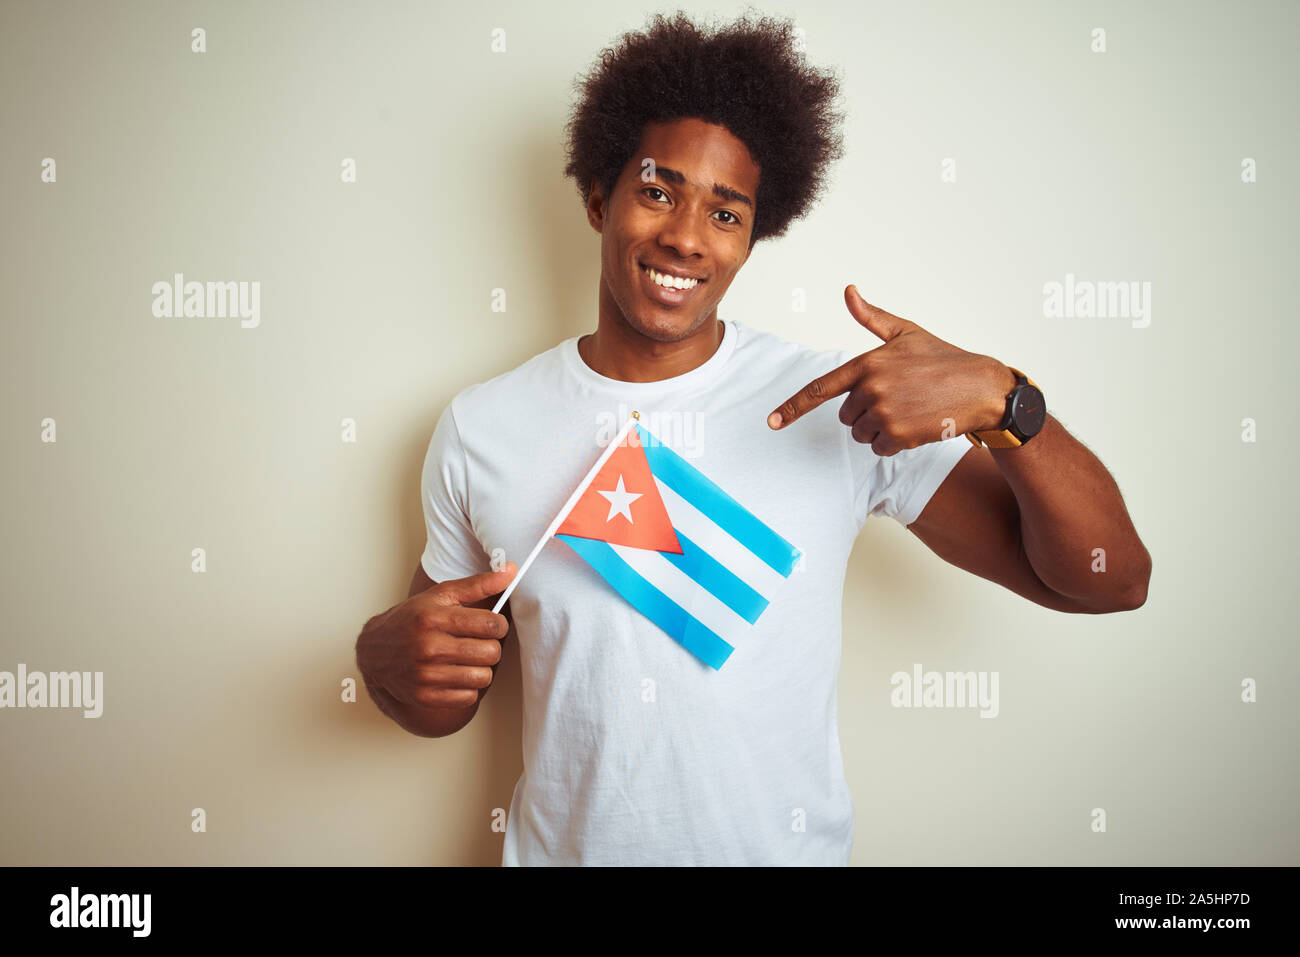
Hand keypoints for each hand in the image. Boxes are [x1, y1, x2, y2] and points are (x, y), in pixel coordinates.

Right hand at [357, 563, 516, 712]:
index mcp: (434, 618)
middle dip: (491, 646)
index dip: (499, 625)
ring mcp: (425, 675)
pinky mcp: (425, 696)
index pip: (491, 625)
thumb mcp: (441, 595)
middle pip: (491, 653)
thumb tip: (512, 570)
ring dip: (482, 668)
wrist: (374, 651)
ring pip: (483, 677)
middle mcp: (428, 647)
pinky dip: (468, 687)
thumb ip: (479, 583)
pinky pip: (469, 697)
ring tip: (468, 658)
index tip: (492, 625)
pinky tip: (456, 674)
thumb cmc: (413, 619)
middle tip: (479, 642)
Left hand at [767, 285, 1015, 455]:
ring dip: (880, 429)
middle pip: (846, 416)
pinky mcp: (900, 433)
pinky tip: (916, 425)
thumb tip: (849, 292)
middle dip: (866, 412)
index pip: (821, 388)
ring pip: (862, 433)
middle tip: (898, 399)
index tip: (773, 422)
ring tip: (909, 410)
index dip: (793, 407)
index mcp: (868, 362)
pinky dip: (894, 443)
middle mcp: (872, 387)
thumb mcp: (906, 332)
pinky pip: (880, 448)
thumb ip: (872, 317)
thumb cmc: (944, 358)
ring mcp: (885, 412)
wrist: (982, 387)